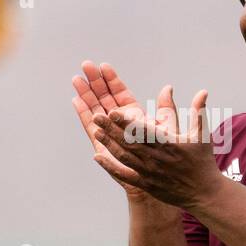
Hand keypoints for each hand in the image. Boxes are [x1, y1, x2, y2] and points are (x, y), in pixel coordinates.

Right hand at [70, 61, 158, 199]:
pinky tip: (76, 101)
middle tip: (86, 65)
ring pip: (96, 109)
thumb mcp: (169, 130)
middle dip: (96, 81)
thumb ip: (166, 110)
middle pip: (105, 98)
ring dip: (86, 94)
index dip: (112, 80)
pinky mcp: (102, 143)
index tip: (104, 66)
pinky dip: (84, 113)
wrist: (159, 180)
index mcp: (134, 117)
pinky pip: (92, 126)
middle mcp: (120, 123)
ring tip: (77, 78)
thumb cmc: (168, 157)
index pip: (120, 94)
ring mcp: (110, 133)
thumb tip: (168, 88)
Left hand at [92, 87, 221, 209]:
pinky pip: (124, 175)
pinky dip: (110, 166)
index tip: (113, 111)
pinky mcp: (145, 184)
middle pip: (129, 142)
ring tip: (96, 131)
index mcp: (169, 145)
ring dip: (109, 143)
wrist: (204, 194)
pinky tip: (97, 157)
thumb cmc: (203, 162)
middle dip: (112, 129)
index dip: (127, 122)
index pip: (143, 131)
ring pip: (124, 156)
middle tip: (97, 117)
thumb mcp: (202, 135)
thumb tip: (203, 91)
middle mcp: (156, 159)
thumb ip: (198, 112)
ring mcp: (149, 173)